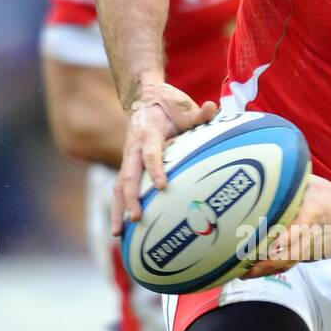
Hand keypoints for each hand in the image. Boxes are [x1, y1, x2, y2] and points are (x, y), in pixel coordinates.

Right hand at [111, 83, 216, 233]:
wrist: (146, 96)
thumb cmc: (170, 105)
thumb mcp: (185, 106)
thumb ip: (199, 113)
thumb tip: (213, 108)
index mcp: (147, 133)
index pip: (151, 153)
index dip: (156, 169)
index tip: (162, 186)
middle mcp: (133, 148)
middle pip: (129, 175)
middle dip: (131, 198)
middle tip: (136, 218)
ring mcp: (128, 158)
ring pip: (118, 186)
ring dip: (117, 209)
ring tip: (117, 233)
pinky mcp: (127, 166)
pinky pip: (120, 189)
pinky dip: (118, 208)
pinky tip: (120, 230)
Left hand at [241, 174, 330, 276]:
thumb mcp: (315, 185)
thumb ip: (292, 185)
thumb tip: (265, 179)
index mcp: (312, 214)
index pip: (296, 229)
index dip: (282, 240)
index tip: (267, 248)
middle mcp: (311, 235)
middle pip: (287, 255)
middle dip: (264, 265)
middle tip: (241, 270)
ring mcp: (312, 249)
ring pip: (287, 263)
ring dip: (266, 270)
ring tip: (243, 273)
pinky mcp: (312, 256)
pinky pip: (290, 263)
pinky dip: (274, 267)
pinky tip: (257, 270)